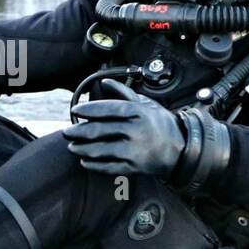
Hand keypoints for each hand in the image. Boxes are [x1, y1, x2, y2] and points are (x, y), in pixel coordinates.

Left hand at [63, 79, 185, 177]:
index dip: (89, 109)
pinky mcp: (134, 167)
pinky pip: (109, 167)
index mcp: (138, 113)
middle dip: (79, 132)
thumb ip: (124, 93)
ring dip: (82, 149)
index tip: (76, 110)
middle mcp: (136, 131)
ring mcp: (135, 151)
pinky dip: (94, 165)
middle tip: (66, 132)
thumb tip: (104, 82)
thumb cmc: (161, 124)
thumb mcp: (146, 105)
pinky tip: (84, 162)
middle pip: (100, 131)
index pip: (108, 109)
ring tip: (72, 147)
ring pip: (101, 150)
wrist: (181, 150)